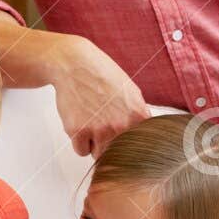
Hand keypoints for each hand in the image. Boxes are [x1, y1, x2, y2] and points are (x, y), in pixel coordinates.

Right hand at [50, 33, 148, 156]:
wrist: (74, 64)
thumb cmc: (101, 74)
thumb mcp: (131, 91)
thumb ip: (139, 116)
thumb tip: (143, 136)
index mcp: (138, 116)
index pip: (139, 147)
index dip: (129, 145)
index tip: (123, 142)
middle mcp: (121, 125)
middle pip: (118, 153)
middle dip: (110, 144)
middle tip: (102, 127)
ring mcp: (99, 129)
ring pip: (98, 155)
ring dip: (94, 144)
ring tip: (91, 123)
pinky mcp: (78, 131)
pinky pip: (80, 151)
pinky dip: (79, 141)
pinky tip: (79, 122)